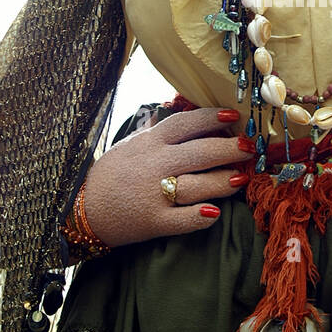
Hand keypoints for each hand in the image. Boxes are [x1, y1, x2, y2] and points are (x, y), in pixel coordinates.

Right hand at [82, 107, 253, 246]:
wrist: (83, 211)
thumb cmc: (108, 176)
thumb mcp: (126, 146)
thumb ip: (151, 131)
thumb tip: (171, 110)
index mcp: (149, 144)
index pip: (184, 124)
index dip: (210, 117)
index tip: (232, 115)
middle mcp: (154, 165)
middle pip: (200, 152)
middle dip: (229, 149)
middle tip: (248, 148)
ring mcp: (154, 193)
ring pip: (198, 185)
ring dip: (223, 181)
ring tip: (240, 177)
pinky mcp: (154, 221)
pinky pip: (184, 219)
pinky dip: (202, 216)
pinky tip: (216, 211)